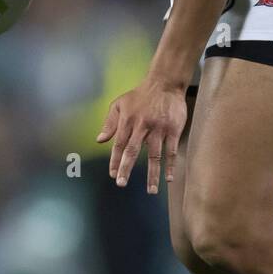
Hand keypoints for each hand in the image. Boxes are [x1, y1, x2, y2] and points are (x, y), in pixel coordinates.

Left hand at [96, 76, 186, 192]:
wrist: (165, 83)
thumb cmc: (141, 95)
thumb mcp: (120, 104)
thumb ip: (109, 122)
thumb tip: (99, 140)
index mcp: (127, 120)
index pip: (119, 144)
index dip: (115, 160)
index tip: (112, 174)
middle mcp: (142, 126)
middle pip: (133, 151)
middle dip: (126, 168)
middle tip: (121, 183)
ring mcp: (158, 128)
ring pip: (154, 155)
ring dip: (152, 174)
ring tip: (151, 190)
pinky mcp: (173, 129)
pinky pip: (171, 150)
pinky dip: (170, 165)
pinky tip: (168, 177)